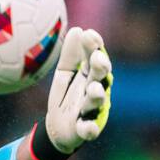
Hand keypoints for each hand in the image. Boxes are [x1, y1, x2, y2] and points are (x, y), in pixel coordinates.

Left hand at [44, 26, 112, 153]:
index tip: (89, 34)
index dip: (94, 46)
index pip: (94, 57)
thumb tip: (76, 29)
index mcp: (90, 74)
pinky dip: (90, 129)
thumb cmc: (66, 95)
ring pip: (97, 102)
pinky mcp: (86, 129)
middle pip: (101, 77)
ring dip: (97, 96)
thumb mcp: (64, 74)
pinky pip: (89, 130)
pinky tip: (88, 127)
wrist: (59, 127)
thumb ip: (70, 55)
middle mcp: (95, 90)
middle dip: (101, 68)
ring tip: (94, 90)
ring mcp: (92, 110)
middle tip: (98, 59)